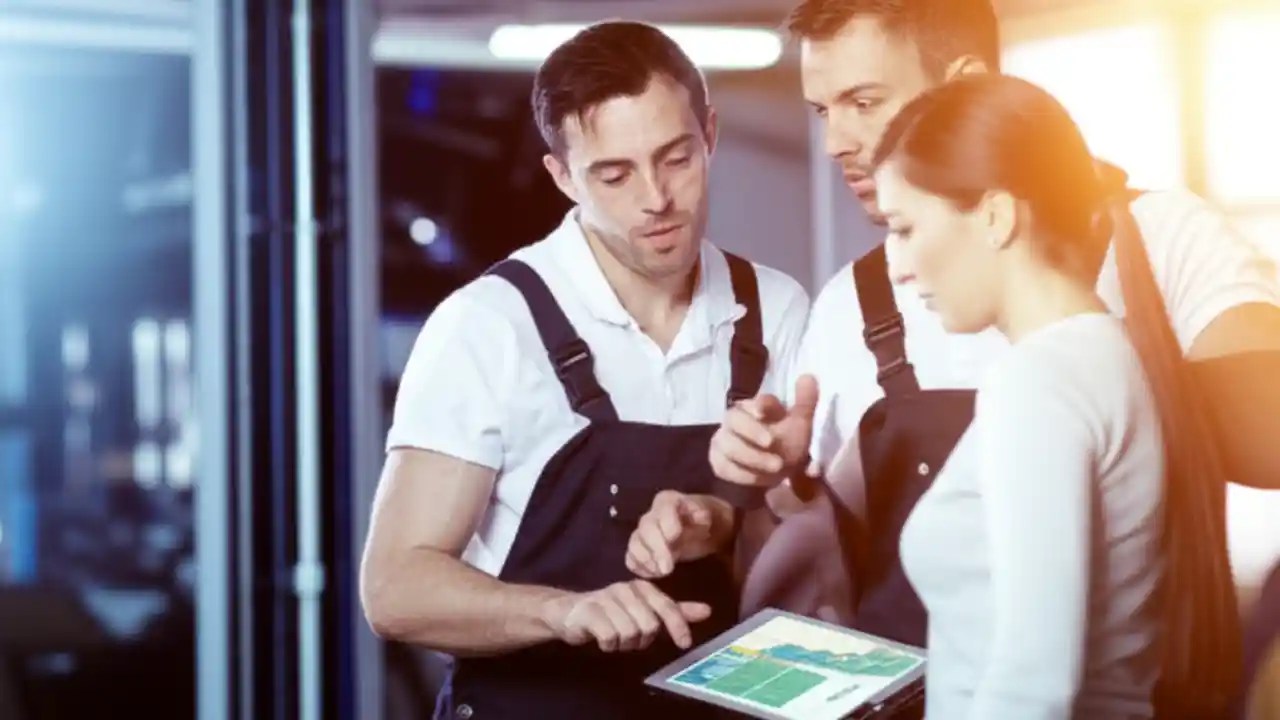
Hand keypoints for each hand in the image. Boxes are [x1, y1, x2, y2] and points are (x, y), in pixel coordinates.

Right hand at [542, 580, 711, 651]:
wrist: (569, 611)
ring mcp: (607, 598)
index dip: (679, 627)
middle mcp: (627, 589)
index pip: (668, 607)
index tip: (684, 644)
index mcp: (643, 587)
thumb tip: (707, 611)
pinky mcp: (590, 611)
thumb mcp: (645, 610)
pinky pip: (610, 637)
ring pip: (630, 634)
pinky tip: (602, 638)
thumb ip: (675, 611)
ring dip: (623, 643)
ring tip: (615, 637)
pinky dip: (608, 645)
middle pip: (650, 626)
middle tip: (630, 637)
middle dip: (642, 639)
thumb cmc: (612, 612)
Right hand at [626, 491, 728, 578]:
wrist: (710, 533)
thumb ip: (705, 512)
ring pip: (635, 543)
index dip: (667, 523)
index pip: (662, 510)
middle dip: (655, 548)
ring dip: (646, 559)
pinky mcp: (642, 551)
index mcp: (668, 501)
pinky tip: (654, 574)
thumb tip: (700, 515)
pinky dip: (639, 567)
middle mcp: (652, 515)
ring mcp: (644, 533)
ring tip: (662, 572)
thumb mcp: (715, 512)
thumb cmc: (713, 520)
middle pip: (645, 528)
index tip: (675, 537)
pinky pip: (631, 558)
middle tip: (667, 568)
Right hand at [709, 375, 819, 488]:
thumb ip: (805, 402)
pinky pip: (724, 466)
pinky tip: (762, 480)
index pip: (756, 401)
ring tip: (776, 468)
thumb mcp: (800, 424)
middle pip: (733, 419)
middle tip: (771, 443)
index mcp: (756, 407)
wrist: (773, 471)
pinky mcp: (718, 461)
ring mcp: (723, 440)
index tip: (764, 410)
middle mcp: (734, 419)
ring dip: (752, 457)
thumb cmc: (786, 443)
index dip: (760, 405)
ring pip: (728, 445)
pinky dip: (743, 474)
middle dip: (752, 431)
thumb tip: (809, 376)